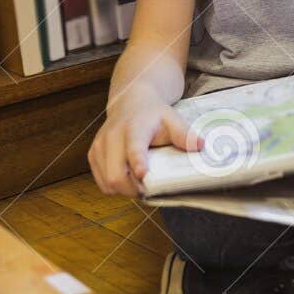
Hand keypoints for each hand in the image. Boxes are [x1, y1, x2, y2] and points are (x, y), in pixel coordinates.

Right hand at [88, 94, 202, 197]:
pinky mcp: (93, 154)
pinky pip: (101, 182)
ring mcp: (99, 146)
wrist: (130, 101)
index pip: (134, 148)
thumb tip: (201, 146)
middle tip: (149, 191)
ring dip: (124, 191)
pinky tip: (127, 181)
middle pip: (116, 174)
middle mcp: (112, 136)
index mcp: (134, 127)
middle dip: (133, 190)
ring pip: (107, 182)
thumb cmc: (154, 114)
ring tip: (139, 185)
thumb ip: (185, 134)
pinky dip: (114, 187)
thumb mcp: (172, 119)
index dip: (137, 163)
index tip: (143, 175)